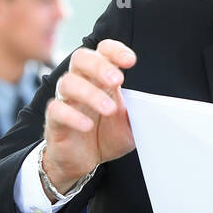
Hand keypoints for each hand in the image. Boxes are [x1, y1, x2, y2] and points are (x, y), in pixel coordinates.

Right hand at [42, 39, 137, 191]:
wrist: (84, 162)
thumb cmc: (106, 136)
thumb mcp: (131, 124)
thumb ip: (140, 111)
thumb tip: (158, 106)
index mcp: (101, 78)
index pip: (103, 51)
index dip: (115, 50)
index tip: (130, 61)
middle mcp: (82, 83)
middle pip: (81, 58)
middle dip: (100, 66)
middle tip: (118, 80)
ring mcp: (66, 101)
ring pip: (68, 83)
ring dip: (90, 93)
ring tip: (109, 109)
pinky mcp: (54, 121)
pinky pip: (56, 110)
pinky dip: (72, 116)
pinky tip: (88, 125)